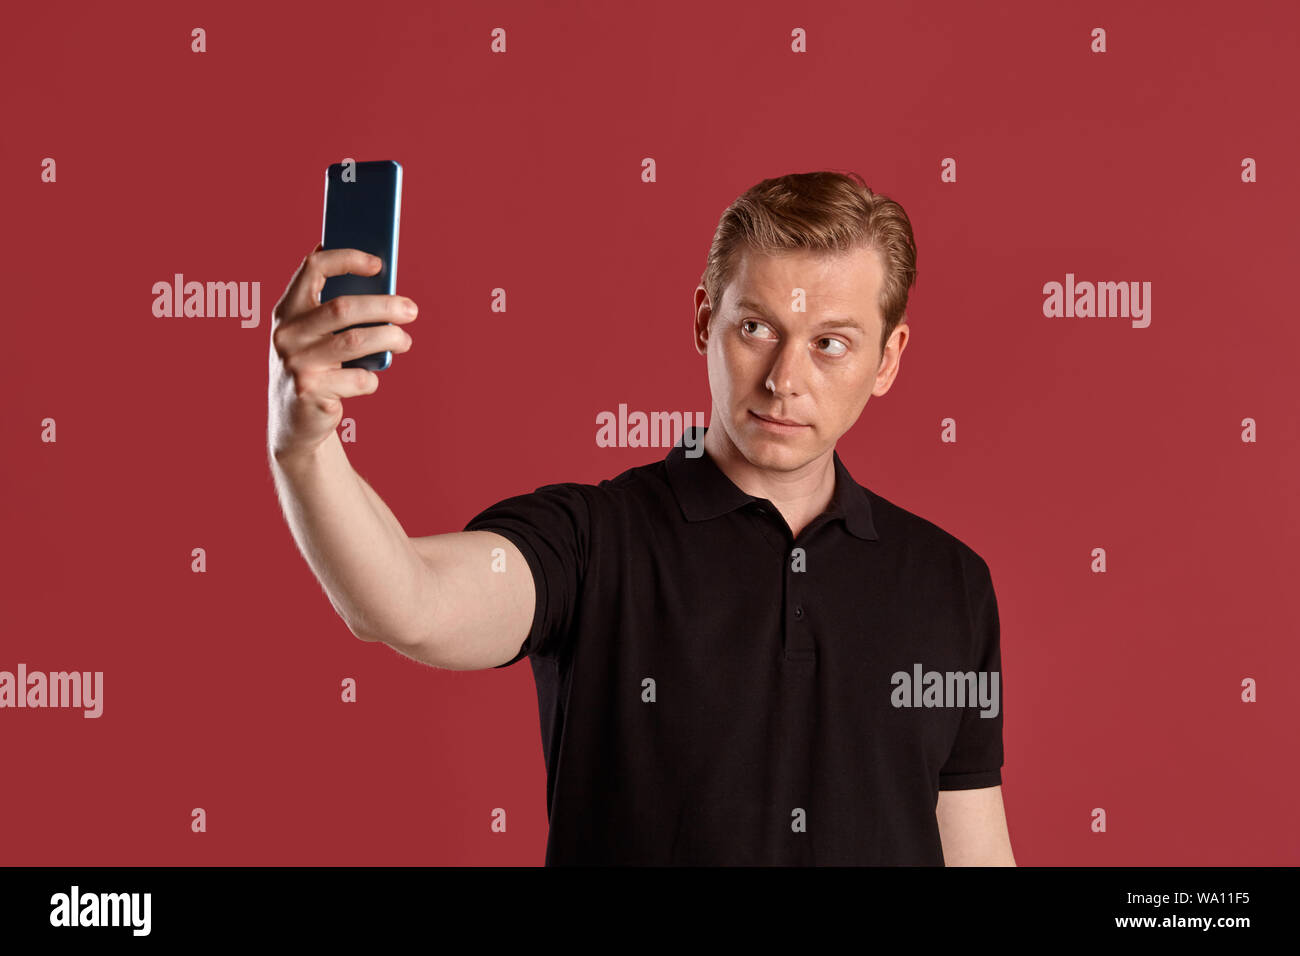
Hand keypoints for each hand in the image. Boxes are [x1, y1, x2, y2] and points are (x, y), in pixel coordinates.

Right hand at [267, 243, 416, 460]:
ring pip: (356, 341)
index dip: (347, 258)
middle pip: (343, 307)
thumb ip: (334, 310)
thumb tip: (381, 279)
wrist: (294, 424)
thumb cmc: (315, 369)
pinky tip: (368, 381)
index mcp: (286, 310)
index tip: (378, 264)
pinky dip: (371, 379)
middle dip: (384, 306)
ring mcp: (296, 363)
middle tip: (411, 310)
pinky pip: (358, 378)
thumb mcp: (313, 337)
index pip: (313, 267)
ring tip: (405, 341)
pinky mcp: (310, 391)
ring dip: (389, 338)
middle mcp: (286, 333)